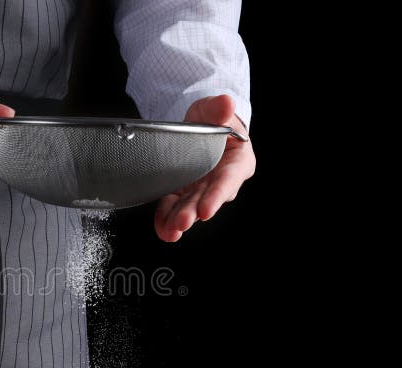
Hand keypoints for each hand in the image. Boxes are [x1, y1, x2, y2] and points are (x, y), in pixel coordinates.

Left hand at [154, 94, 255, 241]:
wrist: (201, 125)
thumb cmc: (214, 118)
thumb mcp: (214, 109)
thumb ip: (219, 109)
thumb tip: (226, 103)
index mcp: (238, 161)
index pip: (228, 180)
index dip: (217, 195)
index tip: (206, 209)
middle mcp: (221, 180)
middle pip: (208, 199)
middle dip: (194, 212)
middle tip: (182, 221)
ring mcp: (202, 189)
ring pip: (191, 207)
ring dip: (179, 219)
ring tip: (170, 230)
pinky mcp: (184, 192)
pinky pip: (175, 207)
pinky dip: (167, 218)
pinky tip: (162, 228)